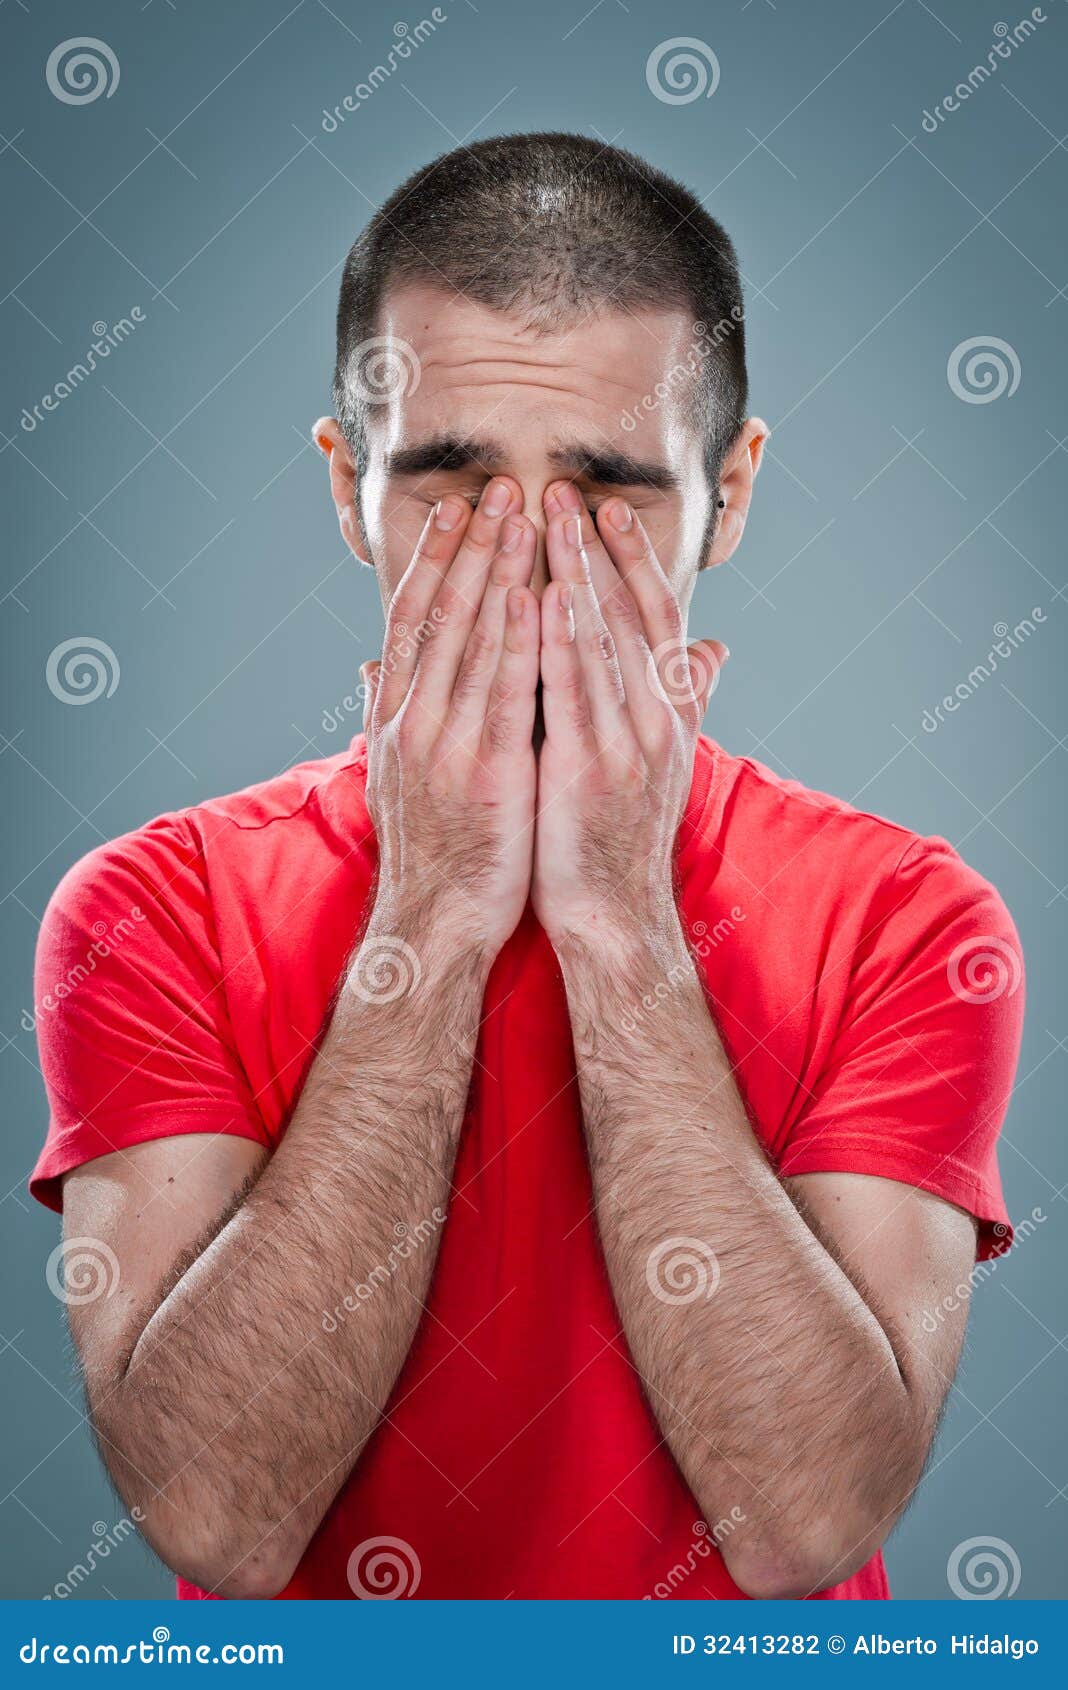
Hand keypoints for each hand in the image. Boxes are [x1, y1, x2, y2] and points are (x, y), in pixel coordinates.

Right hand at [361, 479, 538, 961]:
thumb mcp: (396, 774)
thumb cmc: (430, 848)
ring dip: (501, 573)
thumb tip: (371, 666)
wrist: (436, 922)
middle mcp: (414, 720)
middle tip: (499, 488)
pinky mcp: (488, 774)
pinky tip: (536, 598)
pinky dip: (520, 643)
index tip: (459, 510)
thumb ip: (385, 713)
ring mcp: (448, 745)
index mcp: (397, 716)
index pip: (414, 620)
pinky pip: (507, 695)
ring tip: (524, 518)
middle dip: (474, 547)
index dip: (437, 560)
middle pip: (442, 615)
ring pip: (473, 642)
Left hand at [531, 482, 724, 949]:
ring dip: (572, 574)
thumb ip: (690, 697)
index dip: (634, 562)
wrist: (613, 916)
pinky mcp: (585, 770)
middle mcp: (657, 722)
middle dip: (598, 550)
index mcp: (673, 716)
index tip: (609, 510)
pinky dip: (554, 639)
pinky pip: (568, 692)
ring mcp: (625, 745)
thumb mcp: (667, 761)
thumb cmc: (623, 836)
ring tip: (547, 520)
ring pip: (600, 641)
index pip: (657, 620)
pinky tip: (534, 596)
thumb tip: (718, 647)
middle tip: (568, 489)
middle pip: (629, 617)